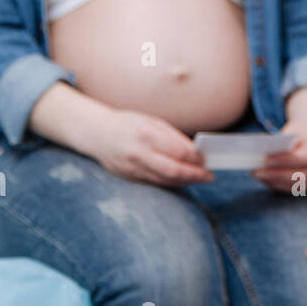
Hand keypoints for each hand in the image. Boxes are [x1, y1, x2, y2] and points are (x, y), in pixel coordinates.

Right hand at [87, 109, 213, 186]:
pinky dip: (172, 183)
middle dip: (195, 175)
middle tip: (209, 175)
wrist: (97, 134)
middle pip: (173, 170)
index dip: (196, 158)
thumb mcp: (152, 122)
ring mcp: (132, 168)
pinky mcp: (130, 178)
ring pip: (166, 180)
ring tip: (200, 178)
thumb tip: (195, 152)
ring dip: (186, 181)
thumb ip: (174, 137)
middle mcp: (138, 153)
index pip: (178, 151)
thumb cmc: (129, 124)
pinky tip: (183, 180)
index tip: (206, 158)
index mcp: (145, 134)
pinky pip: (156, 183)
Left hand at [253, 118, 306, 190]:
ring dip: (273, 180)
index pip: (305, 158)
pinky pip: (290, 189)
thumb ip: (286, 141)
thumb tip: (266, 152)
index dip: (285, 160)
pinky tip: (262, 178)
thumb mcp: (297, 130)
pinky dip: (275, 184)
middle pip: (299, 175)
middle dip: (276, 174)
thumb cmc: (304, 132)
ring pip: (293, 185)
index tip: (266, 159)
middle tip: (256, 170)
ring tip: (256, 174)